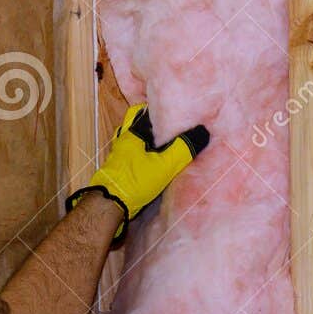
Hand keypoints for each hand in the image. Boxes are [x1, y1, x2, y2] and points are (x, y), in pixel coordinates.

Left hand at [65, 104, 209, 240]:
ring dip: (143, 140)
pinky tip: (147, 162)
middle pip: (134, 123)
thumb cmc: (136, 181)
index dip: (157, 109)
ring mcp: (116, 155)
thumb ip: (183, 148)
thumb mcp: (165, 165)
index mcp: (132, 133)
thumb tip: (203, 132)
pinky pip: (128, 155)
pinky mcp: (115, 170)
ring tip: (158, 144)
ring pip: (130, 140)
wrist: (109, 204)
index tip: (170, 111)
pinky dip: (138, 154)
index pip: (143, 111)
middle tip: (163, 127)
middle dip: (148, 123)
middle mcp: (122, 140)